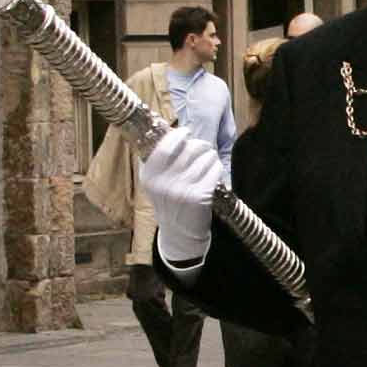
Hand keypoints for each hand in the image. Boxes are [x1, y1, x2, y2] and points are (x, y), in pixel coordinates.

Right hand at [138, 128, 225, 261]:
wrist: (179, 234)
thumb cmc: (169, 203)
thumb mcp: (154, 184)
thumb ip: (158, 162)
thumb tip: (170, 134)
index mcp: (150, 176)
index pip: (166, 146)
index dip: (179, 135)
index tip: (186, 132)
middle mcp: (164, 182)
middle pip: (189, 149)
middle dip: (200, 144)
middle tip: (204, 147)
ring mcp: (183, 190)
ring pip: (205, 158)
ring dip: (210, 156)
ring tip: (209, 160)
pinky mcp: (201, 197)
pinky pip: (215, 171)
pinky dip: (217, 167)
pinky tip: (214, 171)